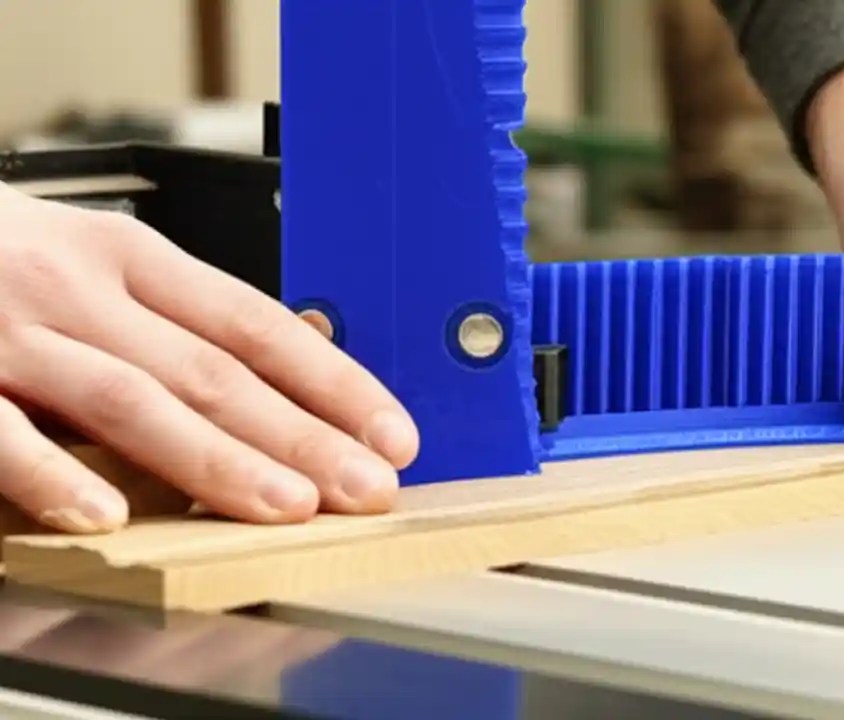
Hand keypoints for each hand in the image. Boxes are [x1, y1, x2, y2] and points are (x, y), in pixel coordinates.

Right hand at [0, 185, 418, 532]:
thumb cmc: (2, 256)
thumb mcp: (101, 266)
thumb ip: (177, 321)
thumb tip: (292, 379)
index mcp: (133, 259)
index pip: (259, 325)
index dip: (333, 381)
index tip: (390, 431)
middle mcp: (81, 288)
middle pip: (213, 370)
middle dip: (301, 435)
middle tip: (365, 488)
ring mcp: (11, 332)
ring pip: (129, 400)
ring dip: (214, 458)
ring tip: (284, 505)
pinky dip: (50, 472)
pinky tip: (107, 514)